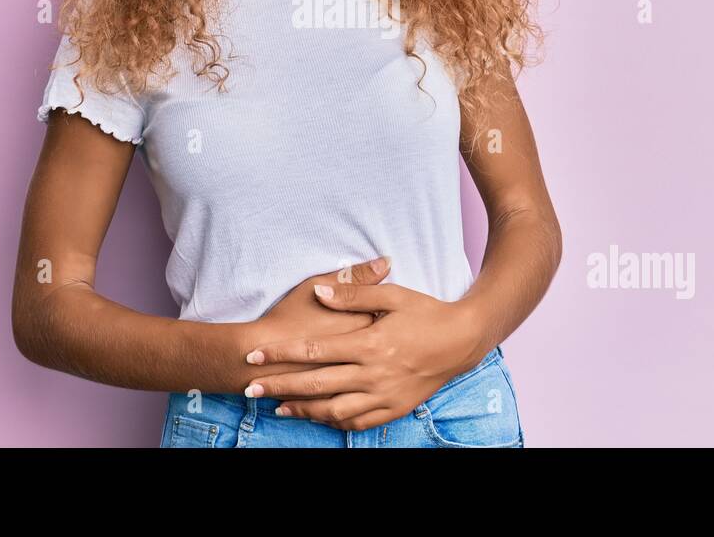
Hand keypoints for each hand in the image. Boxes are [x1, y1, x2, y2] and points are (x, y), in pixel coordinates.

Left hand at [239, 277, 485, 431]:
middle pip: (315, 384)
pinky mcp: (395, 408)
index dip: (280, 354)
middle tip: (250, 389)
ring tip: (278, 408)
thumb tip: (320, 291)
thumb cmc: (427, 313)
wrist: (463, 340)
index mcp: (370, 343)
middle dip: (279, 387)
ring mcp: (385, 395)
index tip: (254, 356)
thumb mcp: (393, 296)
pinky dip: (334, 421)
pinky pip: (358, 422)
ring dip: (302, 410)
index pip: (314, 351)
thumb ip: (353, 292)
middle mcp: (374, 373)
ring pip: (334, 410)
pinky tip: (318, 417)